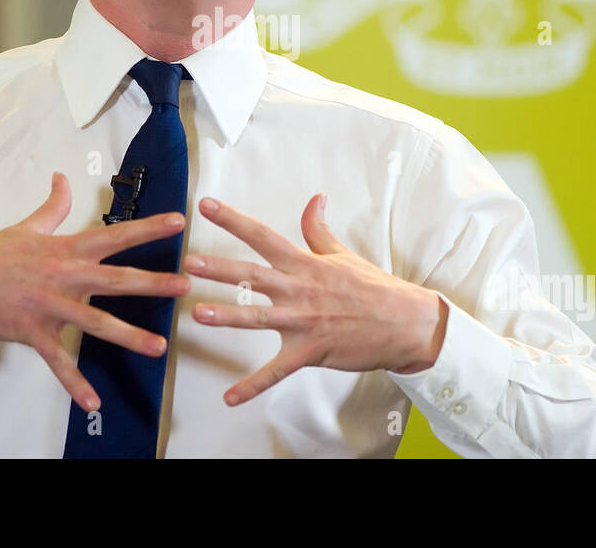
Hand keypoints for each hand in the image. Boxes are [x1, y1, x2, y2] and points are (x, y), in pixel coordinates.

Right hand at [0, 171, 191, 412]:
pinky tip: (93, 403)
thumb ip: (54, 205)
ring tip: (160, 347)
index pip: (116, 235)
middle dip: (154, 283)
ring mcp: (48, 304)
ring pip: (95, 322)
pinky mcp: (31, 330)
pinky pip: (57, 360)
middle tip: (186, 285)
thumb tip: (62, 178)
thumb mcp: (28, 225)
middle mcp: (64, 274)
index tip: (179, 222)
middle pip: (116, 279)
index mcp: (67, 248)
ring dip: (129, 335)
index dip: (148, 228)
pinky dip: (75, 383)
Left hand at [186, 194, 446, 405]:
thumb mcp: (342, 254)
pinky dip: (253, 386)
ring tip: (196, 313)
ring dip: (227, 316)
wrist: (405, 324)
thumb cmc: (374, 288)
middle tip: (189, 262)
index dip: (233, 220)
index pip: (263, 236)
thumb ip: (318, 229)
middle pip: (253, 276)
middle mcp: (300, 290)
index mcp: (305, 264)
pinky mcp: (310, 352)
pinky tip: (230, 397)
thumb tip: (314, 199)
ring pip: (259, 318)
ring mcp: (304, 322)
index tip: (206, 206)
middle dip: (220, 269)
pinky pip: (277, 372)